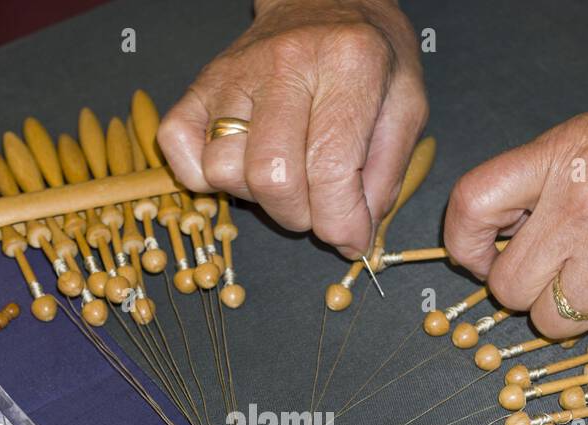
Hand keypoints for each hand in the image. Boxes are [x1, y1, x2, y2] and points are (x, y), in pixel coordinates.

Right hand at [158, 0, 426, 258]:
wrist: (323, 0)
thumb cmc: (368, 56)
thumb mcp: (406, 104)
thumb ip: (386, 174)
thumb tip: (354, 236)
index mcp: (348, 62)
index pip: (331, 168)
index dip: (340, 222)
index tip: (351, 238)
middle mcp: (286, 63)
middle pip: (271, 177)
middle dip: (299, 216)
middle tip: (318, 208)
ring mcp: (234, 73)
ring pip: (224, 170)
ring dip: (256, 196)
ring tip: (285, 178)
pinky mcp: (200, 85)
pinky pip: (181, 150)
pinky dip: (205, 175)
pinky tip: (242, 163)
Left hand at [443, 109, 587, 342]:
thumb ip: (557, 181)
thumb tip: (498, 237)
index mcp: (573, 149)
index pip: (472, 201)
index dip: (466, 244)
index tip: (482, 260)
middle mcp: (585, 199)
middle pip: (507, 285)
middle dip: (533, 292)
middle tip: (576, 275)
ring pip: (550, 322)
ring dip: (581, 314)